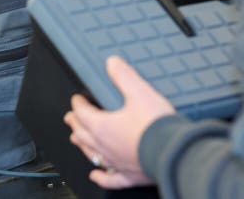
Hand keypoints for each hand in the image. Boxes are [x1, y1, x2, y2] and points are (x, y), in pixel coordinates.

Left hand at [64, 55, 175, 188]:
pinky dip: (101, 177)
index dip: (78, 104)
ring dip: (82, 145)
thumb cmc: (156, 126)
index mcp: (103, 126)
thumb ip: (123, 75)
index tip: (76, 100)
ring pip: (92, 154)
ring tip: (76, 140)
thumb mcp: (139, 91)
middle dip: (75, 123)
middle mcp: (105, 146)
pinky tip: (96, 176)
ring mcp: (116, 162)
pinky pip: (110, 179)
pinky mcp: (130, 176)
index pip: (83, 113)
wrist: (174, 152)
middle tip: (70, 118)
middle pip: (82, 134)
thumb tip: (111, 63)